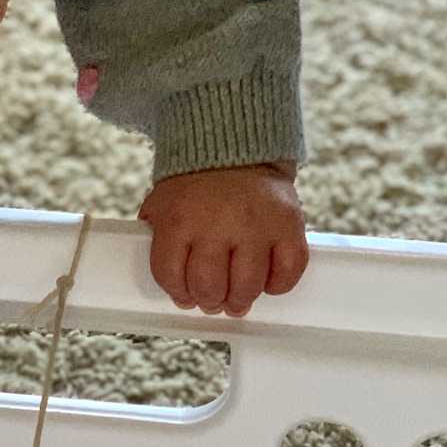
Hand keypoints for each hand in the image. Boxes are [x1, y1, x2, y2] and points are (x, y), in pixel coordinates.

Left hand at [139, 162, 308, 317]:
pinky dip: (278, 285)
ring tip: (237, 298)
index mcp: (179, 220)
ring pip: (247, 286)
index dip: (178, 293)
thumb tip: (169, 282)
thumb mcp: (163, 204)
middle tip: (214, 300)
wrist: (238, 146)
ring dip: (240, 300)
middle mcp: (218, 223)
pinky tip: (266, 281)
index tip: (185, 295)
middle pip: (210, 287)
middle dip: (209, 300)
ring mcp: (256, 225)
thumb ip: (157, 239)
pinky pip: (288, 270)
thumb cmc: (197, 184)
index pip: (171, 276)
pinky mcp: (288, 224)